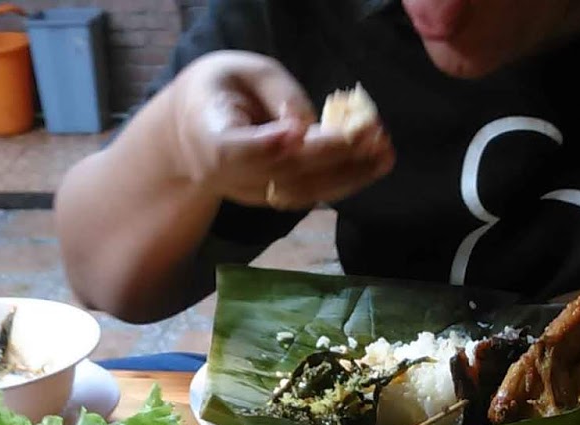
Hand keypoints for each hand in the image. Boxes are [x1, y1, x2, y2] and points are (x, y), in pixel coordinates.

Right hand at [170, 51, 393, 209]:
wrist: (195, 134)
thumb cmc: (222, 91)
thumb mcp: (243, 71)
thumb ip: (276, 93)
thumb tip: (309, 125)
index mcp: (209, 135)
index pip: (234, 150)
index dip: (264, 146)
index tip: (293, 134)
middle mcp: (231, 175)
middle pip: (281, 172)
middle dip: (329, 154)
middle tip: (371, 132)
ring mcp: (254, 193)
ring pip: (302, 192)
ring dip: (349, 175)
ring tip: (384, 152)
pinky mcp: (275, 199)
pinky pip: (312, 194)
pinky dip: (347, 180)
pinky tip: (376, 161)